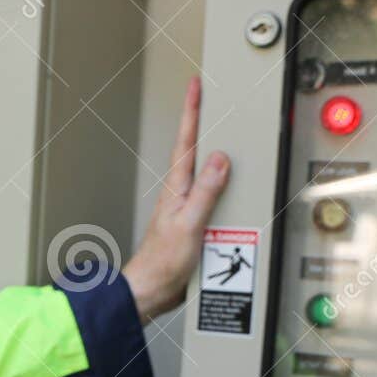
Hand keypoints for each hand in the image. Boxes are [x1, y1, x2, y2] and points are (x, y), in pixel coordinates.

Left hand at [122, 77, 230, 323]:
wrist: (152, 291)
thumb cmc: (163, 262)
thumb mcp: (189, 224)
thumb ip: (205, 191)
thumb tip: (219, 158)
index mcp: (177, 188)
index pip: (186, 142)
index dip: (191, 112)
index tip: (194, 86)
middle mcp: (180, 193)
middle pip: (194, 150)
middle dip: (201, 122)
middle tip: (206, 96)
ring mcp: (185, 207)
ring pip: (203, 173)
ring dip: (211, 153)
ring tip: (220, 131)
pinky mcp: (193, 222)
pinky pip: (210, 196)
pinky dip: (218, 184)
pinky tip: (224, 183)